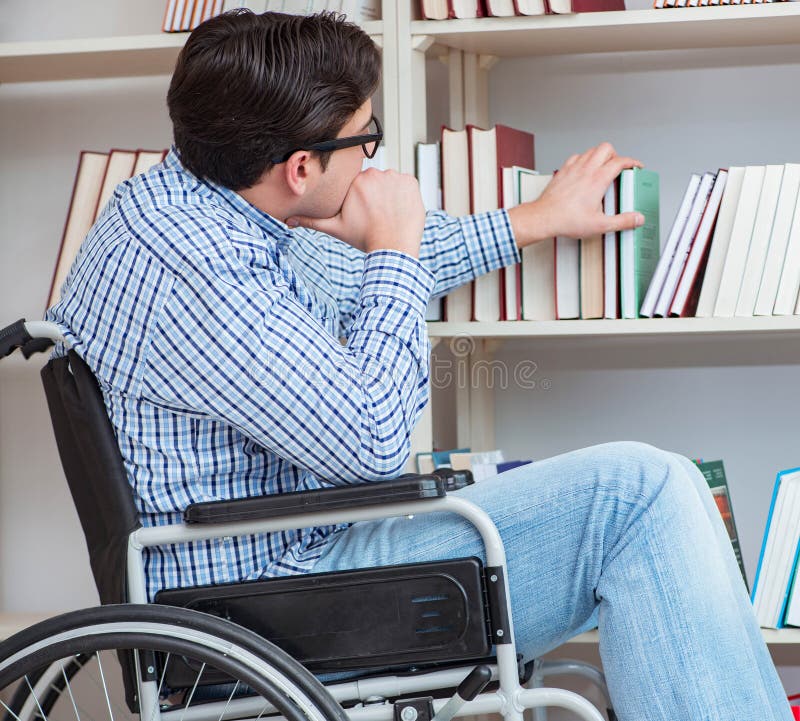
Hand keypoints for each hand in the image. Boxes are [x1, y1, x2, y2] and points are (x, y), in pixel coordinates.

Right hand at [286, 168, 425, 257]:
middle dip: (376, 195)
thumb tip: (288, 221)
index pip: (359, 184)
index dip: (362, 199)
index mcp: (356, 181)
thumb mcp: (336, 228)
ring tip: (388, 213)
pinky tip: (399, 209)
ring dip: (390, 194)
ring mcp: (395, 177)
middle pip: (375, 181)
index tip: (365, 212)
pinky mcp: (411, 182)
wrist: (393, 248)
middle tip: (377, 215)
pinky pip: (406, 184)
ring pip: (391, 182)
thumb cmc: (364, 238)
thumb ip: (312, 220)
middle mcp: (375, 174)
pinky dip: (404, 195)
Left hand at [508, 142, 644, 247]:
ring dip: (600, 156)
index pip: (620, 161)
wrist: (544, 217)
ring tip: (603, 168)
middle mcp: (586, 169)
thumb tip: (637, 218)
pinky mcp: (563, 171)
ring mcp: (573, 168)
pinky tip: (584, 170)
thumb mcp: (600, 225)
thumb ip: (622, 221)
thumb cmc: (566, 220)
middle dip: (615, 155)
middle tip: (617, 167)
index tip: (636, 167)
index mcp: (598, 180)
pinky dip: (584, 159)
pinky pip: (576, 156)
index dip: (632, 162)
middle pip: (606, 148)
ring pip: (591, 150)